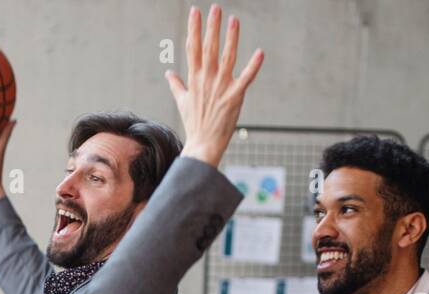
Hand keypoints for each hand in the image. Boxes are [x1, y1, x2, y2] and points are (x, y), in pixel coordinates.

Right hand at [166, 5, 263, 167]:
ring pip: (226, 58)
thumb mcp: (182, 102)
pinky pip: (245, 79)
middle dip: (212, 27)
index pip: (192, 48)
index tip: (195, 12)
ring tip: (234, 20)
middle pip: (209, 48)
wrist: (202, 145)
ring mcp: (220, 88)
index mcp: (194, 79)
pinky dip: (253, 66)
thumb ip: (176, 85)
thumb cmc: (194, 124)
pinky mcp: (234, 97)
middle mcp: (206, 80)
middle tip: (215, 8)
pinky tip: (259, 52)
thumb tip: (168, 73)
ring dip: (231, 38)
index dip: (194, 29)